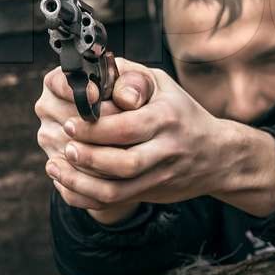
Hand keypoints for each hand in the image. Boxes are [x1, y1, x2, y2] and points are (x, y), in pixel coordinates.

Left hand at [46, 56, 274, 218]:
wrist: (217, 156)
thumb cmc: (181, 112)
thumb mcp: (162, 85)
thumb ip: (128, 76)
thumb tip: (95, 72)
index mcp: (166, 118)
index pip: (126, 127)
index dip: (94, 128)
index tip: (70, 123)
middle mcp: (165, 150)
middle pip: (123, 162)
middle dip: (87, 156)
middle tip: (63, 145)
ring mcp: (159, 176)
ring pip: (117, 190)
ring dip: (81, 181)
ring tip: (57, 166)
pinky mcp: (151, 193)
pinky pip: (115, 202)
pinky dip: (87, 197)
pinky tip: (68, 184)